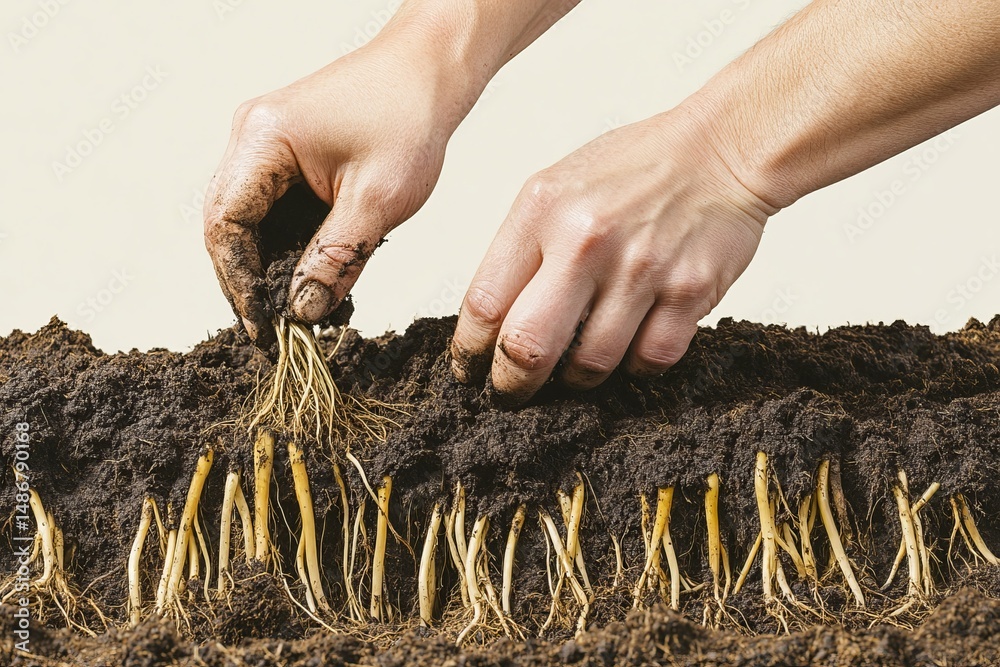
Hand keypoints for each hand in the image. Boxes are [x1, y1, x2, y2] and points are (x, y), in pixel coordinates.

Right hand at [204, 38, 461, 346]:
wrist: (429, 71)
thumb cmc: (409, 119)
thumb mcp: (378, 201)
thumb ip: (337, 259)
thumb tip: (303, 313)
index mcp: (262, 140)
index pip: (227, 225)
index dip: (240, 283)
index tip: (264, 328)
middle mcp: (250, 137)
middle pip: (228, 225)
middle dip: (249, 281)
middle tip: (274, 332)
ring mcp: (264, 143)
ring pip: (250, 221)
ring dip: (271, 266)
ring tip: (296, 313)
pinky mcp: (285, 154)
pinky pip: (273, 209)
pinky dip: (289, 245)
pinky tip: (312, 278)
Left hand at [451, 105, 775, 402]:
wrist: (721, 148)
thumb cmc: (635, 168)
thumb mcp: (557, 187)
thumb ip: (522, 248)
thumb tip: (492, 319)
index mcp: (542, 211)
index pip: (486, 302)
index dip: (470, 351)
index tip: (469, 370)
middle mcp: (586, 241)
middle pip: (528, 346)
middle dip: (512, 385)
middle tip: (510, 395)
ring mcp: (641, 269)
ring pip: (590, 364)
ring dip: (576, 379)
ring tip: (574, 370)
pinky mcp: (689, 291)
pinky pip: (649, 360)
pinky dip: (634, 368)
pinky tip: (629, 350)